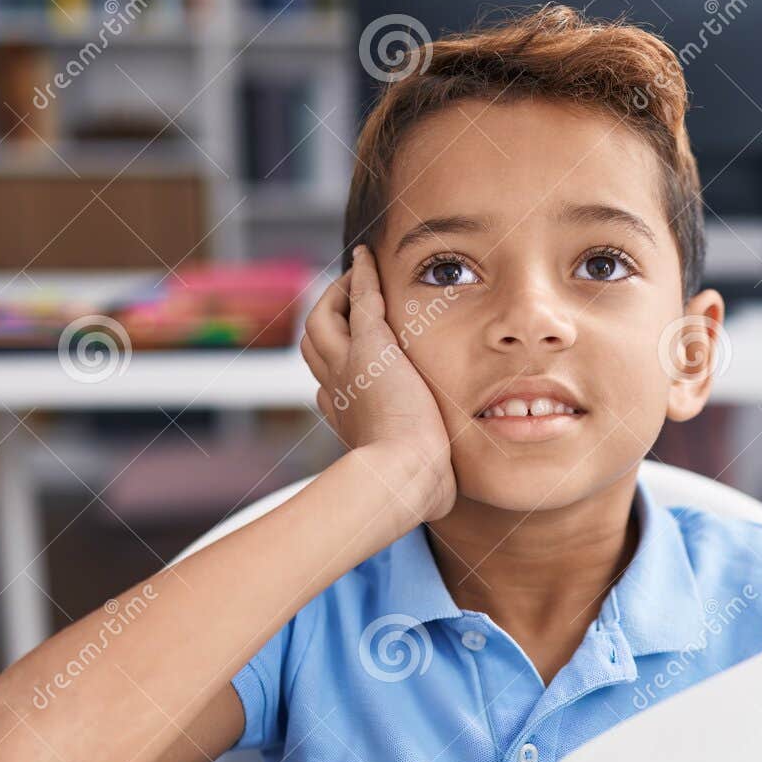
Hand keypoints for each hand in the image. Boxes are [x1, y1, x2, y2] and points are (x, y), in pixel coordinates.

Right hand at [300, 245, 455, 520]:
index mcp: (347, 420)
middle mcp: (338, 389)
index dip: (334, 372)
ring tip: (356, 279)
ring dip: (338, 296)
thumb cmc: (418, 490)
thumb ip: (428, 484)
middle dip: (328, 323)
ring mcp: (348, 366)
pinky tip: (367, 257)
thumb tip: (445, 505)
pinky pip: (362, 298)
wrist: (405, 477)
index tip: (349, 365)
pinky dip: (362, 275)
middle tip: (347, 305)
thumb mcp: (419, 484)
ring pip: (324, 319)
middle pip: (316, 345)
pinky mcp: (370, 345)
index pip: (328, 386)